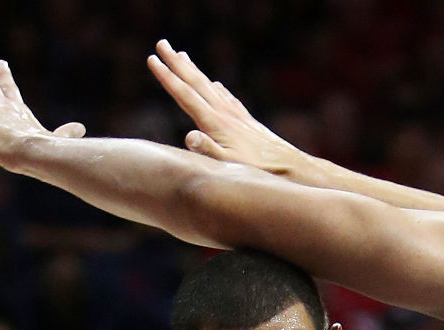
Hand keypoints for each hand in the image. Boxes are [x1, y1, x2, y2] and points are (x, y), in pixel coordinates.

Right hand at [147, 40, 301, 172]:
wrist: (291, 167)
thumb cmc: (259, 171)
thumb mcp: (230, 166)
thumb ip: (208, 151)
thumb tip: (189, 137)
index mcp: (216, 123)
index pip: (185, 95)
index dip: (167, 77)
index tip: (152, 59)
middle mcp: (226, 114)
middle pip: (196, 83)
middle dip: (177, 63)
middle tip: (162, 43)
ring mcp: (237, 116)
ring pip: (210, 87)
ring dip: (194, 71)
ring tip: (183, 55)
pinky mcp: (247, 121)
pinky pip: (228, 98)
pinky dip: (217, 88)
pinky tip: (216, 84)